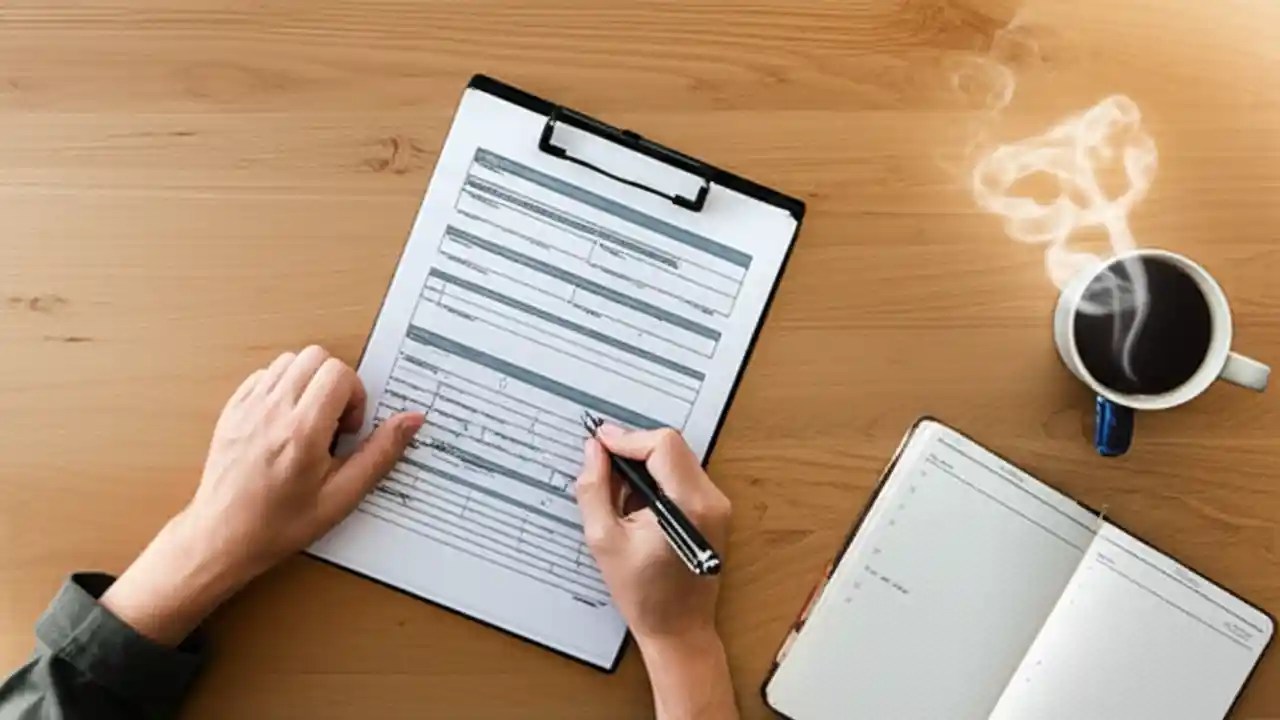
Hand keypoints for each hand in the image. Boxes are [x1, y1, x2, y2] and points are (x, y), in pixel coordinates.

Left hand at [101, 346, 423, 644]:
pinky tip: (286, 422)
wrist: (223, 537)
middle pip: (316, 357)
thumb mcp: (342, 496)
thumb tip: (411, 420)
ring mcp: (248, 406)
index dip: (354, 396)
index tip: (347, 430)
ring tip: (310, 421)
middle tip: (333, 423)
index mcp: (302, 431)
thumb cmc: (280, 524)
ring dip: (308, 383)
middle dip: (335, 383)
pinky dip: (282, 388)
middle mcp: (273, 410)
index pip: (339, 373)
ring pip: (290, 361)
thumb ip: (380, 453)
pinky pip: (264, 375)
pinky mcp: (232, 409)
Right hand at [576, 425, 736, 719]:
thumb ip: (594, 489)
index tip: (598, 443)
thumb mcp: (604, 540)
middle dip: (634, 448)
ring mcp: (717, 505)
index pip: (662, 445)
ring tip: (618, 493)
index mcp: (689, 506)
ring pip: (677, 458)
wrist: (679, 629)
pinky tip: (636, 504)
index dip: (626, 438)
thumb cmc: (645, 595)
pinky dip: (657, 478)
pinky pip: (683, 475)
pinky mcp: (714, 510)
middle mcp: (711, 500)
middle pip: (671, 446)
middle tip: (603, 467)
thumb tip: (593, 451)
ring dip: (645, 464)